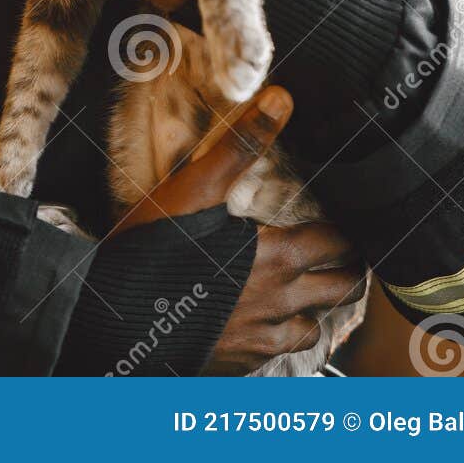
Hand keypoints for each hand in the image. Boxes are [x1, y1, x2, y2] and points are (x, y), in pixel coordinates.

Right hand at [118, 87, 365, 372]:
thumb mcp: (196, 186)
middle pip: (338, 291)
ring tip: (305, 292)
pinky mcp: (238, 364)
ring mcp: (260, 340)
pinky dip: (279, 338)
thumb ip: (241, 144)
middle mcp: (278, 303)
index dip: (347, 234)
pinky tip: (262, 323)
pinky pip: (277, 355)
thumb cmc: (154, 249)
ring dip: (314, 310)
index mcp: (278, 258)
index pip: (336, 246)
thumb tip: (281, 98)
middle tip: (342, 258)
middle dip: (345, 272)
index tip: (348, 226)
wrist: (115, 318)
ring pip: (312, 330)